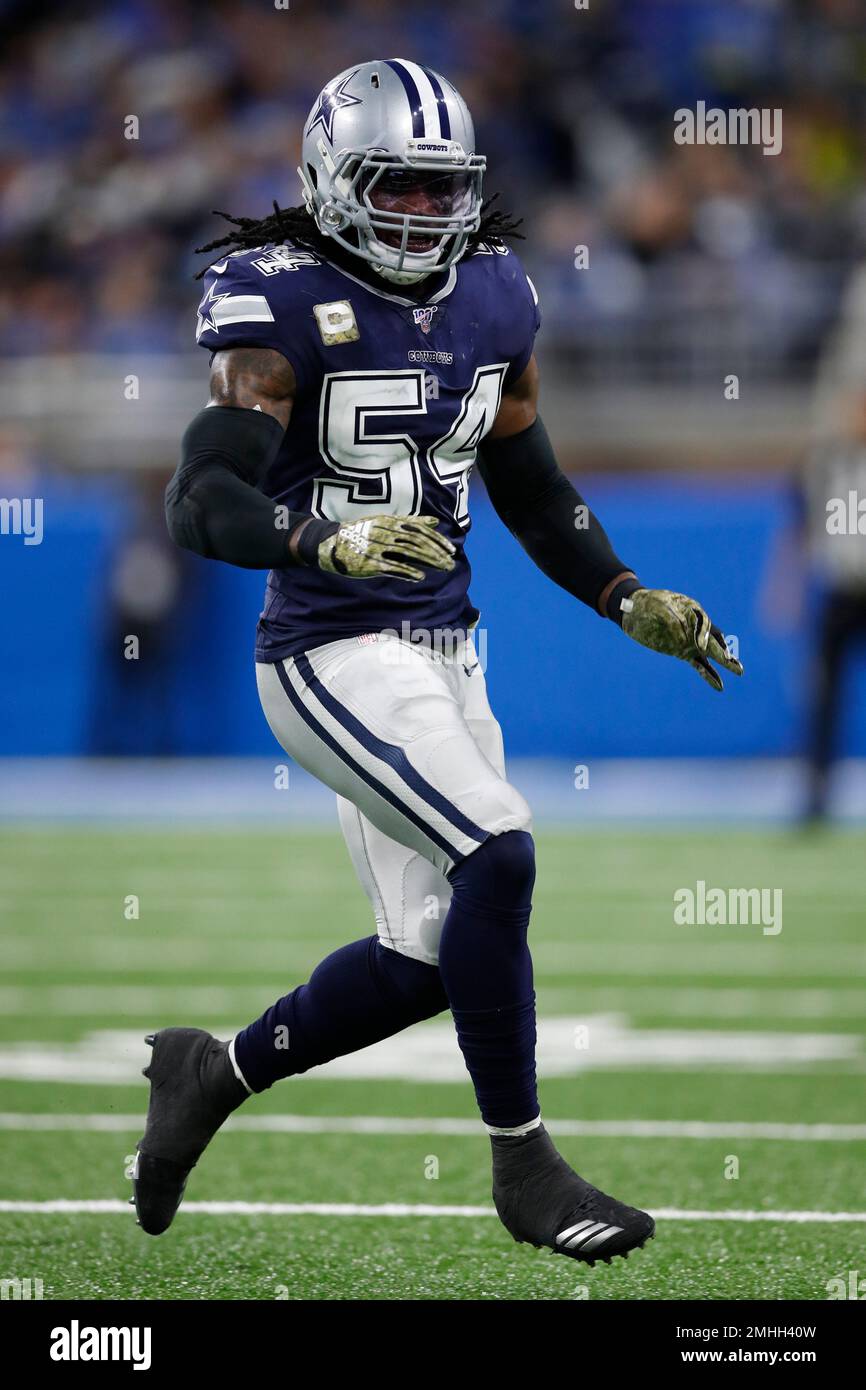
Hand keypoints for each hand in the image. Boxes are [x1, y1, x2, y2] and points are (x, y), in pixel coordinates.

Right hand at [318, 514, 455, 581]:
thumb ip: (411, 522)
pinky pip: (391, 567)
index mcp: (390, 521)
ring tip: (442, 568)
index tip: (451, 550)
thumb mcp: (385, 522)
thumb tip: (435, 521)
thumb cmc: (363, 532)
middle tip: (450, 563)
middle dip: (436, 553)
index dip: (437, 540)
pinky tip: (420, 577)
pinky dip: (407, 571)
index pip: (419, 530)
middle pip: (416, 542)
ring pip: (407, 553)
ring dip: (427, 561)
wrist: (332, 543)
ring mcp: (376, 547)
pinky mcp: (369, 563)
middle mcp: (385, 532)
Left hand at [620, 588, 743, 690]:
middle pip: (713, 640)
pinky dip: (709, 674)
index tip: (699, 645)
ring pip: (710, 653)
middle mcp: (695, 626)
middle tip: (734, 663)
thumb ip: (670, 619)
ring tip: (739, 672)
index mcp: (692, 610)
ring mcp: (690, 640)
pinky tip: (720, 685)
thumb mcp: (657, 606)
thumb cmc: (648, 603)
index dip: (704, 634)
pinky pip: (699, 664)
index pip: (704, 623)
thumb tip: (682, 637)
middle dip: (723, 652)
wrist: (636, 609)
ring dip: (724, 662)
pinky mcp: (682, 651)